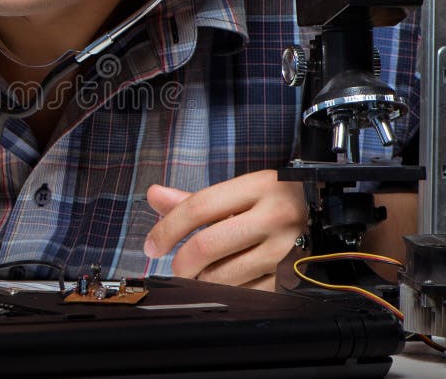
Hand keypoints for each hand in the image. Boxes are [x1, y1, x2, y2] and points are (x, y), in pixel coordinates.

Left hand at [143, 170, 307, 290]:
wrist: (328, 214)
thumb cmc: (276, 201)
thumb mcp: (240, 191)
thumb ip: (195, 199)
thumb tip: (154, 195)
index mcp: (258, 187)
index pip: (198, 207)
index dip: (168, 229)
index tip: (152, 245)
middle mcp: (274, 216)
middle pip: (207, 245)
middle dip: (181, 262)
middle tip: (176, 267)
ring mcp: (286, 248)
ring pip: (224, 275)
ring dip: (202, 280)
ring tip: (200, 274)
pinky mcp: (294, 277)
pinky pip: (247, 293)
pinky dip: (227, 292)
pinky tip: (225, 283)